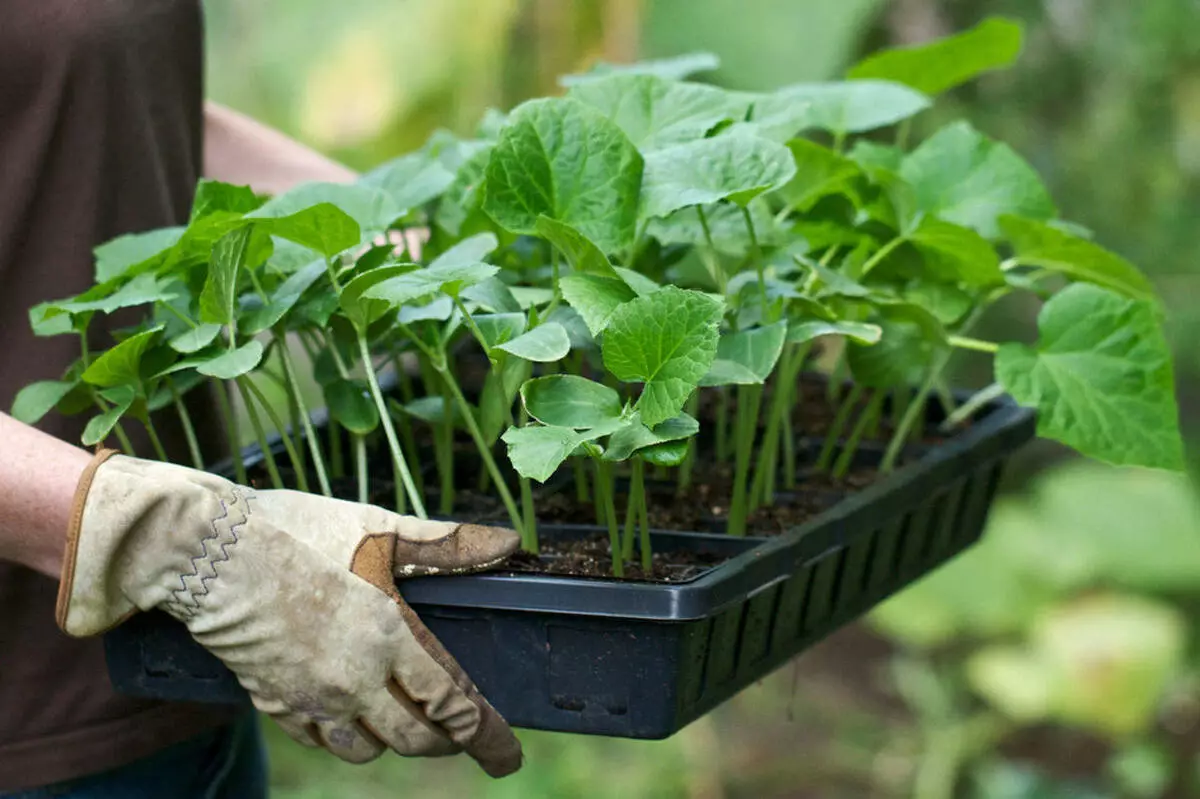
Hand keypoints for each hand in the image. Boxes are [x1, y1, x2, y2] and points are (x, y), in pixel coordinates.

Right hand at [57, 450, 522, 776]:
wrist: (207, 550)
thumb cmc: (296, 532)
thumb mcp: (379, 528)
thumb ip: (446, 545)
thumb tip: (508, 544)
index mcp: (387, 636)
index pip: (452, 703)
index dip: (486, 736)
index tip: (508, 758)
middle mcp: (353, 679)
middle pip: (414, 738)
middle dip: (446, 743)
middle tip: (463, 740)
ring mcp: (310, 697)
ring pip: (366, 748)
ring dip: (394, 741)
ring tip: (407, 724)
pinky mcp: (273, 701)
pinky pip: (319, 742)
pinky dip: (344, 738)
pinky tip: (350, 719)